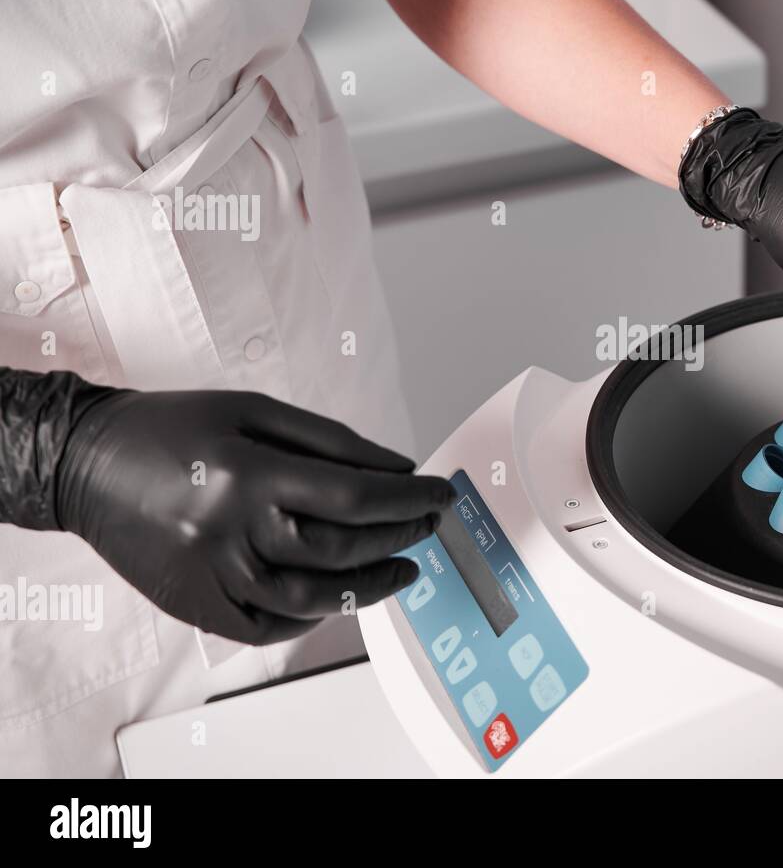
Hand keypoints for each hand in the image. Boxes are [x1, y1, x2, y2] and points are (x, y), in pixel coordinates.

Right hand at [55, 389, 450, 643]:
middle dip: (400, 536)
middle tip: (428, 524)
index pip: (355, 497)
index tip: (441, 493)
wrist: (86, 462)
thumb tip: (398, 467)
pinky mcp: (196, 607)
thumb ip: (332, 442)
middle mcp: (231, 531)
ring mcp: (213, 576)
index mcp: (249, 474)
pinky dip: (312, 618)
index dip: (410, 498)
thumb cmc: (174, 428)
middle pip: (341, 549)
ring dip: (370, 585)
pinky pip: (268, 628)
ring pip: (313, 599)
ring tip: (402, 566)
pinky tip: (340, 596)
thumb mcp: (255, 409)